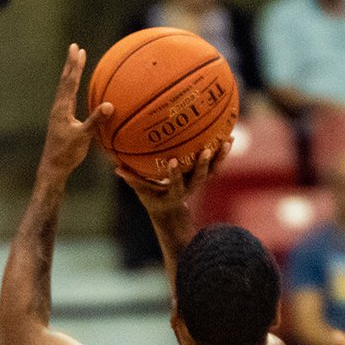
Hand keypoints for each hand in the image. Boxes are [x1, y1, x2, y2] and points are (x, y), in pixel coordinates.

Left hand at [38, 44, 111, 182]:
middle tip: (74, 47)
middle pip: (65, 80)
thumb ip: (95, 121)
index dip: (75, 65)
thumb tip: (109, 105)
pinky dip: (71, 87)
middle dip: (70, 63)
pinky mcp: (61, 120)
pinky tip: (74, 88)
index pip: (70, 82)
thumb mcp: (83, 137)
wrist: (53, 167)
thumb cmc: (67, 153)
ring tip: (74, 62)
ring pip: (64, 88)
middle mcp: (58, 108)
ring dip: (70, 73)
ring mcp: (59, 114)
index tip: (78, 50)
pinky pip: (67, 98)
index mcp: (62, 109)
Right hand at [114, 137, 232, 218]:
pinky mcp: (205, 176)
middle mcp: (189, 188)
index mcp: (174, 194)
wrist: (170, 210)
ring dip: (220, 157)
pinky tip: (228, 135)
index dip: (175, 174)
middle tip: (206, 151)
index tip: (173, 161)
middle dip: (202, 165)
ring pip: (212, 171)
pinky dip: (222, 151)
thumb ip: (132, 180)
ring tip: (227, 140)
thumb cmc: (153, 198)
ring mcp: (199, 182)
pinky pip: (216, 164)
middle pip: (199, 178)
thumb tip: (116, 167)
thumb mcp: (142, 192)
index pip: (175, 185)